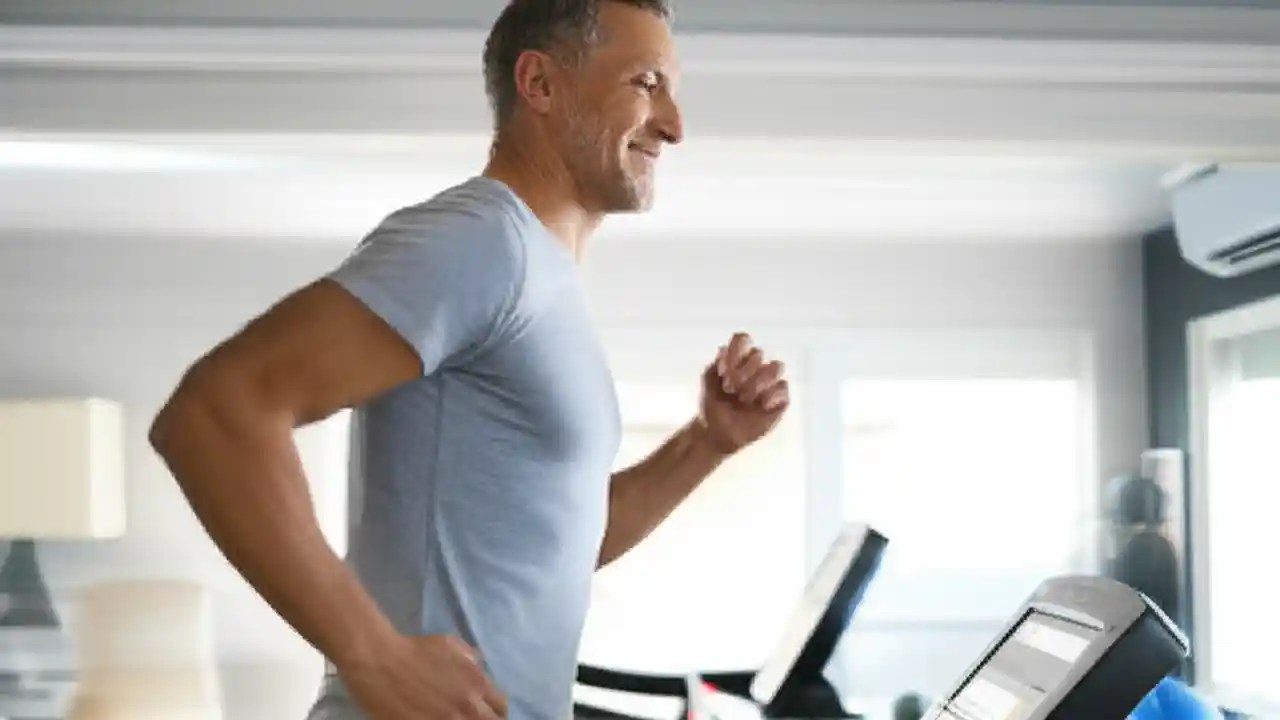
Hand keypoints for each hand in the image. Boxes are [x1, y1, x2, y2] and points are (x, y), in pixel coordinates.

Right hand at [340, 634, 506, 718]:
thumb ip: (470, 660)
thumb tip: (479, 667)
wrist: (380, 661)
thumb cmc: (414, 650)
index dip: (494, 711)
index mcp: (477, 684)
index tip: (486, 713)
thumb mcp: (450, 645)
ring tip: (453, 718)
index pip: (501, 707)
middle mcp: (468, 706)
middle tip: (471, 718)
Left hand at [697, 332, 790, 454]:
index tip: (724, 370)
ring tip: (744, 398)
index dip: (735, 350)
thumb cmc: (713, 406)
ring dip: (758, 381)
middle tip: (729, 389)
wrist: (717, 433)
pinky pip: (783, 387)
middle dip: (741, 371)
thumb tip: (725, 351)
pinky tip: (760, 405)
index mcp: (737, 359)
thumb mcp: (707, 383)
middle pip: (757, 353)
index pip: (743, 340)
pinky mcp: (780, 400)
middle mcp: (755, 367)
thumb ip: (715, 364)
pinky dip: (771, 395)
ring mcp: (769, 383)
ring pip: (776, 366)